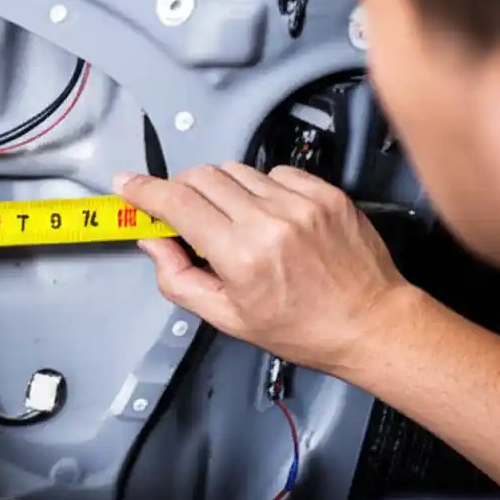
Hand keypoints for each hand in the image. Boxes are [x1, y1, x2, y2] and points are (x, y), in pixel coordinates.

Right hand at [115, 164, 412, 370]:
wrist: (370, 323)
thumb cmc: (304, 328)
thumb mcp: (227, 318)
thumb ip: (179, 279)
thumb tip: (153, 243)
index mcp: (242, 256)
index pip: (178, 203)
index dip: (145, 190)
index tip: (129, 184)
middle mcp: (271, 222)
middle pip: (201, 177)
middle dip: (180, 189)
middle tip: (180, 212)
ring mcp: (301, 203)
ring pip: (235, 170)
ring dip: (219, 188)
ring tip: (231, 220)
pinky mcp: (325, 193)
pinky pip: (274, 171)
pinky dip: (259, 188)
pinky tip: (267, 215)